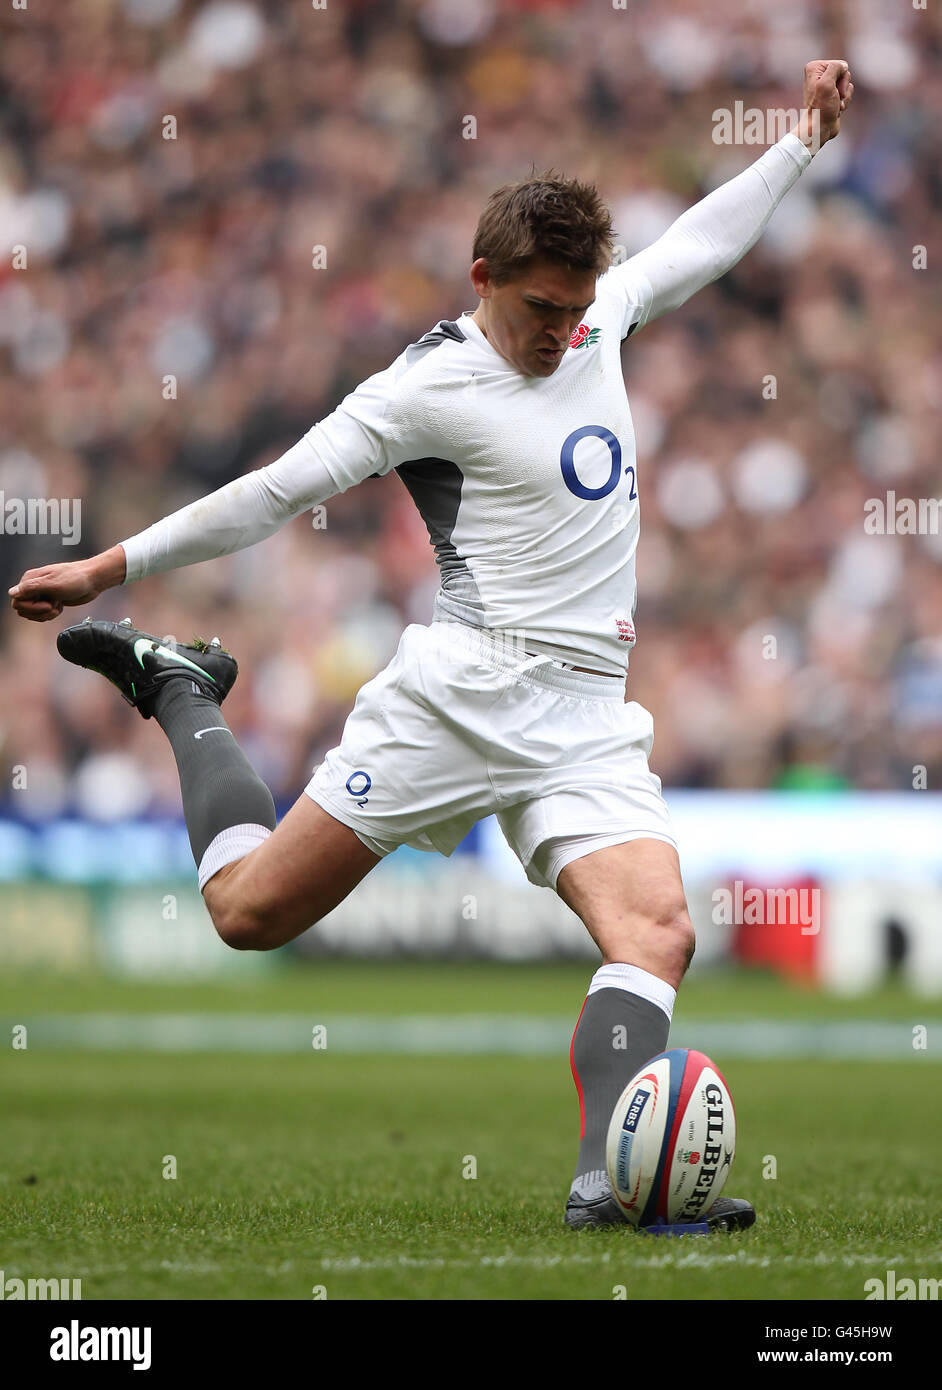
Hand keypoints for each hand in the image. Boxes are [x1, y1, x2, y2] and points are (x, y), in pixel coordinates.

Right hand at [8, 546, 125, 621]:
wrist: (93, 580)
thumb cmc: (75, 579)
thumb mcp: (53, 584)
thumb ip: (31, 588)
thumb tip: (12, 593)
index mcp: (30, 579)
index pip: (17, 601)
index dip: (30, 608)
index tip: (47, 605)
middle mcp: (33, 586)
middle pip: (22, 609)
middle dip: (38, 613)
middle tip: (53, 608)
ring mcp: (41, 594)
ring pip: (32, 613)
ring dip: (45, 615)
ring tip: (57, 607)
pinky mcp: (50, 600)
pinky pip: (43, 614)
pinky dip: (51, 614)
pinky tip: (61, 606)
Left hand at [796, 59, 853, 150]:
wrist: (819, 129)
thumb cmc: (820, 108)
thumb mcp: (826, 83)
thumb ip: (835, 68)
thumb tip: (843, 66)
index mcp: (814, 68)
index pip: (840, 65)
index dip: (841, 77)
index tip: (831, 90)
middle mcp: (820, 75)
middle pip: (845, 73)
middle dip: (843, 87)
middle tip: (835, 98)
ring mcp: (827, 86)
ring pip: (847, 84)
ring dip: (845, 97)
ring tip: (836, 105)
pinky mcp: (833, 95)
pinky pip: (847, 93)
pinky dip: (845, 102)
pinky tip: (837, 109)